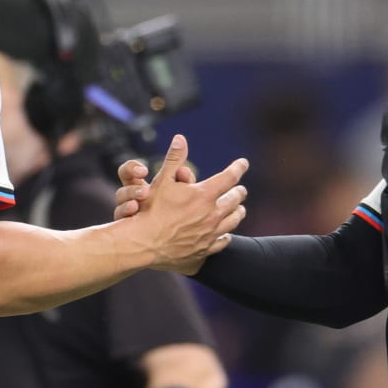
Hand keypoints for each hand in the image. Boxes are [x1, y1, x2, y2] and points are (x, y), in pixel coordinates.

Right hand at [127, 135, 247, 273]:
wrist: (144, 243)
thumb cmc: (150, 210)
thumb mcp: (161, 180)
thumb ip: (173, 159)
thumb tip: (180, 138)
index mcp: (204, 195)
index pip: (229, 177)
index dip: (238, 168)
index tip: (243, 163)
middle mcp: (211, 214)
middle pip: (234, 200)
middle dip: (239, 193)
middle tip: (241, 190)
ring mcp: (210, 233)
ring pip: (232, 221)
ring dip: (237, 213)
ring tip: (240, 210)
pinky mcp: (204, 249)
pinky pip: (222, 242)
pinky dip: (226, 236)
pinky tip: (226, 235)